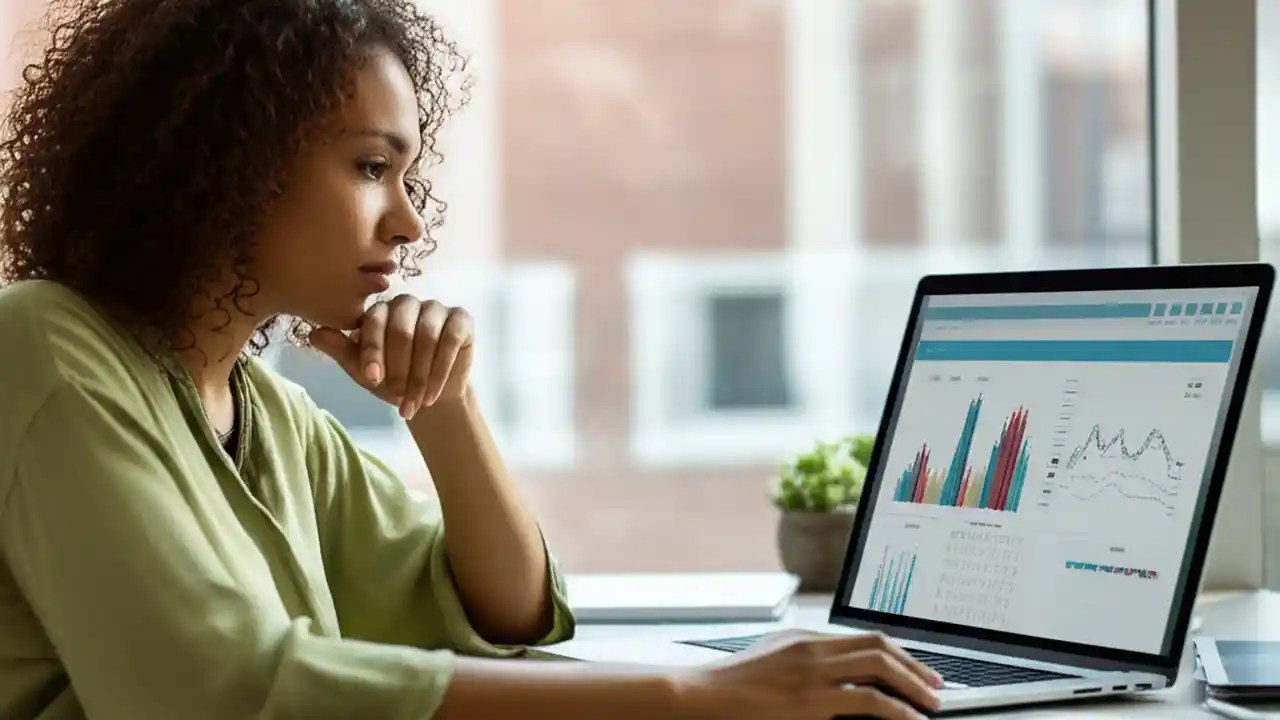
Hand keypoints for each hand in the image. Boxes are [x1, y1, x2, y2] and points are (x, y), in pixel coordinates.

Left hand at [309, 295, 473, 419]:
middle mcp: (408, 303)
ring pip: (427, 335)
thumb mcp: (362, 369)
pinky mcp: (461, 319)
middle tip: (395, 397)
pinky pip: (450, 340)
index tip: (371, 380)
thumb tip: (313, 333)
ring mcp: (436, 308)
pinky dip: (440, 371)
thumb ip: (341, 349)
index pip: (374, 322)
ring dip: (420, 375)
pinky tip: (431, 394)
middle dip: (398, 368)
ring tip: (413, 402)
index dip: (372, 351)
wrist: (427, 396)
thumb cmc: (393, 378)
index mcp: (381, 310)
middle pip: (402, 328)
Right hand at [673, 631, 941, 719]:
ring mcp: (812, 675)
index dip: (898, 653)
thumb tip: (833, 671)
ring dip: (912, 688)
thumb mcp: (769, 661)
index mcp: (804, 640)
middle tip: (935, 688)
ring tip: (930, 706)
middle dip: (915, 668)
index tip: (917, 670)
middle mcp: (812, 650)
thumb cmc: (728, 688)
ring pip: (879, 670)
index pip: (864, 638)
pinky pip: (867, 702)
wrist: (698, 697)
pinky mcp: (809, 702)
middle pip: (878, 648)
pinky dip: (896, 711)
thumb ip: (801, 660)